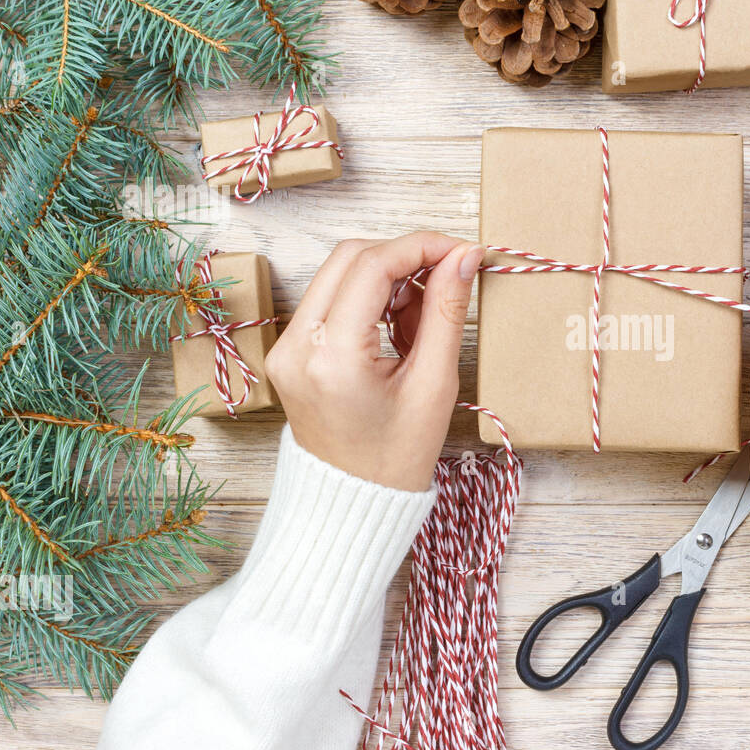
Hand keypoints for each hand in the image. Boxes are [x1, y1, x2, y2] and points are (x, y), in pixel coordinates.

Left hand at [264, 233, 484, 491]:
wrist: (353, 503)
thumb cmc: (396, 458)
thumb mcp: (434, 384)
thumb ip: (447, 312)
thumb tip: (464, 257)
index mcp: (332, 357)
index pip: (373, 265)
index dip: (422, 247)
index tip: (461, 251)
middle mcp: (296, 345)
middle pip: (350, 257)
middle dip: (405, 256)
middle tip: (448, 276)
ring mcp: (286, 347)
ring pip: (339, 273)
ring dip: (388, 277)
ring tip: (424, 319)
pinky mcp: (289, 350)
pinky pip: (330, 299)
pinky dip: (369, 298)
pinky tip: (399, 329)